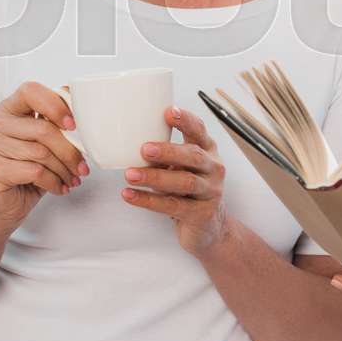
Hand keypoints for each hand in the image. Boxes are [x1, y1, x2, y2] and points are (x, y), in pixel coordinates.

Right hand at [0, 81, 89, 230]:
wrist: (4, 206)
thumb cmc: (28, 171)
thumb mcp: (45, 145)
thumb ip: (56, 124)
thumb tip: (85, 109)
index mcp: (8, 109)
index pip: (31, 91)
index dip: (55, 104)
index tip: (74, 125)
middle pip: (43, 129)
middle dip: (70, 151)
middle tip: (83, 167)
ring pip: (41, 152)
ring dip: (64, 170)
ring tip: (73, 179)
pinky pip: (35, 171)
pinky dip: (54, 182)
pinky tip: (60, 187)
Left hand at [122, 105, 228, 256]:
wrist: (209, 228)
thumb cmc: (188, 191)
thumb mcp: (182, 168)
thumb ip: (165, 155)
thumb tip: (128, 141)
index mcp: (207, 151)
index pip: (199, 131)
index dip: (185, 120)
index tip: (168, 112)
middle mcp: (213, 168)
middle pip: (193, 156)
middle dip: (168, 151)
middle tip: (144, 148)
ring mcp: (210, 191)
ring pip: (184, 182)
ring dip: (155, 177)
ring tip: (130, 175)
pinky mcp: (202, 214)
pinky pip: (173, 206)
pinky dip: (149, 200)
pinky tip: (130, 195)